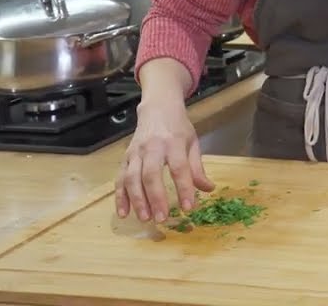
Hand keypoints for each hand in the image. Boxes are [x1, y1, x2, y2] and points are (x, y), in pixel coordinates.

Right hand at [114, 93, 213, 222]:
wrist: (158, 109)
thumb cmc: (178, 128)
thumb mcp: (193, 143)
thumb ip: (197, 168)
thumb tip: (208, 189)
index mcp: (174, 143)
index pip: (179, 168)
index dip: (184, 189)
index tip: (189, 208)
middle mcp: (153, 148)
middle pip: (151, 174)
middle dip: (155, 198)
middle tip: (162, 218)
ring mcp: (136, 153)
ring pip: (132, 178)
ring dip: (137, 200)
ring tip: (145, 218)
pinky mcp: (125, 158)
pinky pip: (119, 179)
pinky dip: (119, 197)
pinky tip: (123, 213)